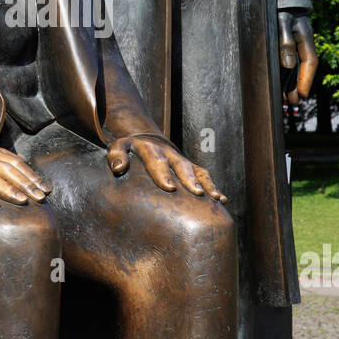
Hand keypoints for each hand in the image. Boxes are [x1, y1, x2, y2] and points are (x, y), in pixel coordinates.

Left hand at [106, 135, 226, 200]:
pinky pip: (204, 175)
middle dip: (190, 180)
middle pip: (181, 166)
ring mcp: (181, 160)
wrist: (146, 139)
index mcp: (150, 149)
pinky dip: (213, 186)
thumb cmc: (129, 149)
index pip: (157, 161)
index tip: (170, 187)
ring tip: (215, 198)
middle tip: (197, 193)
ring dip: (207, 184)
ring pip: (197, 171)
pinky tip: (222, 199)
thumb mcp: (118, 146)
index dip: (163, 174)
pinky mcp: (190, 166)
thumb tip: (118, 168)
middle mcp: (169, 154)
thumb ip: (116, 156)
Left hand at [278, 10, 317, 106]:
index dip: (306, 80)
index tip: (302, 96)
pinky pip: (288, 59)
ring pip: (296, 64)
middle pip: (304, 67)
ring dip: (292, 80)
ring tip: (286, 96)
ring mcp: (296, 39)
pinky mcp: (287, 39)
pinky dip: (285, 71)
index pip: (310, 63)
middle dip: (299, 85)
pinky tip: (280, 80)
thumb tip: (289, 66)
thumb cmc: (278, 7)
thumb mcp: (281, 23)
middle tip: (293, 101)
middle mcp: (303, 40)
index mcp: (306, 37)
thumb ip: (285, 43)